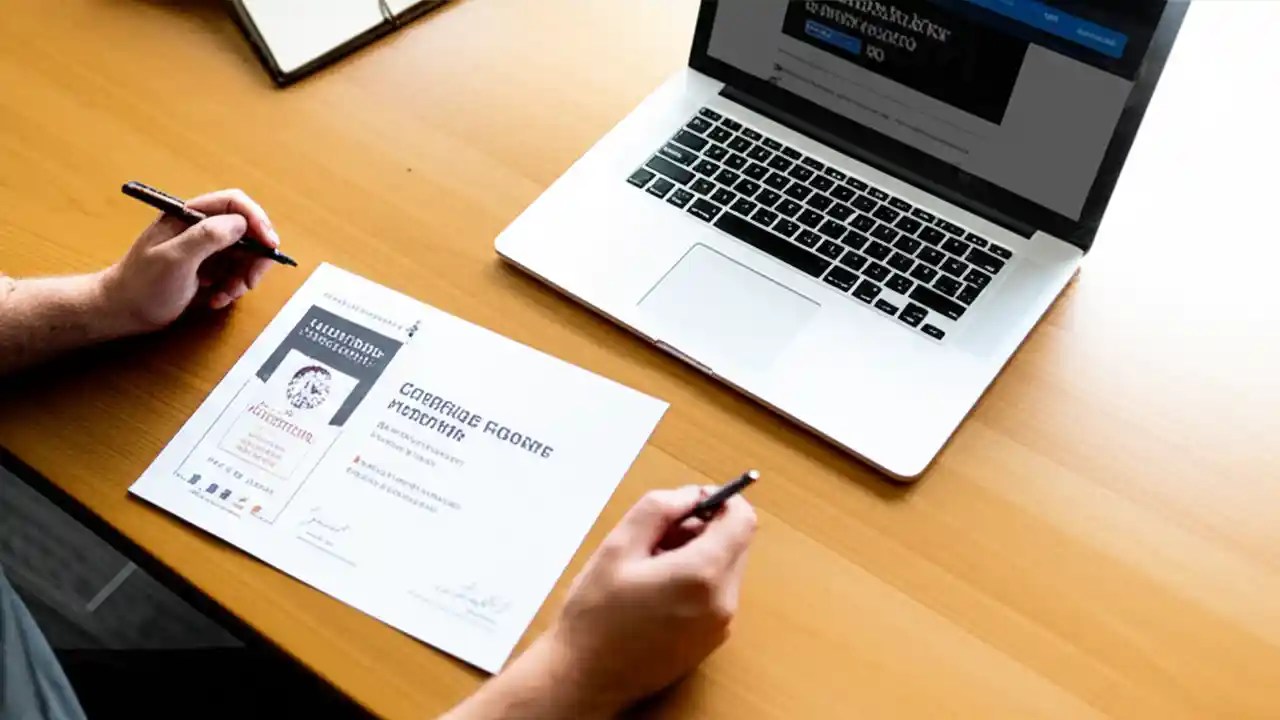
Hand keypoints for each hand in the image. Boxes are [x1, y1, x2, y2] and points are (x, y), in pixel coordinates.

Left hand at [98, 189, 279, 336]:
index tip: (269, 245)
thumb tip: (240, 224)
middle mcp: (200, 228)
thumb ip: (207, 237)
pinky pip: (234, 273)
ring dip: (242, 277)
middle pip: (246, 231)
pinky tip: (215, 299)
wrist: (122, 311)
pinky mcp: (207, 268)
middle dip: (253, 258)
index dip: (257, 221)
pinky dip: (232, 288)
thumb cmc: (141, 285)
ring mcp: (204, 249)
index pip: (234, 204)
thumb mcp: (174, 259)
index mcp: (189, 216)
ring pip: (244, 255)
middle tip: (250, 281)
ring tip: (226, 295)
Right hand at [547, 486, 755, 711]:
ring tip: (649, 566)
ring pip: (725, 567)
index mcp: (702, 575)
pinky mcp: (711, 640)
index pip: (742, 520)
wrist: (586, 679)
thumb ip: (658, 509)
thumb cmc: (595, 615)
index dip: (721, 500)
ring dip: (697, 554)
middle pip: (735, 543)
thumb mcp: (618, 547)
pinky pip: (716, 593)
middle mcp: (722, 602)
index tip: (691, 502)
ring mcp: (720, 625)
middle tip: (656, 537)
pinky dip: (695, 580)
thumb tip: (690, 495)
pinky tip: (656, 590)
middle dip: (703, 528)